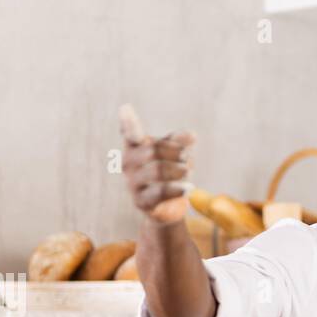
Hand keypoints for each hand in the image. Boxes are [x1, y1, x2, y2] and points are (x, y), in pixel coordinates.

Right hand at [119, 104, 194, 223]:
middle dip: (175, 152)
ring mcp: (132, 183)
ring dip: (178, 170)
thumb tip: (191, 135)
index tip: (126, 108)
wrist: (168, 208)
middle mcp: (128, 163)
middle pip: (152, 150)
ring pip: (156, 170)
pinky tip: (188, 189)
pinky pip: (159, 192)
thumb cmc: (169, 174)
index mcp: (134, 147)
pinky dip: (177, 189)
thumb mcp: (175, 154)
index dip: (128, 122)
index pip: (129, 133)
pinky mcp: (141, 201)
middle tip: (187, 157)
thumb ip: (180, 142)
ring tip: (188, 172)